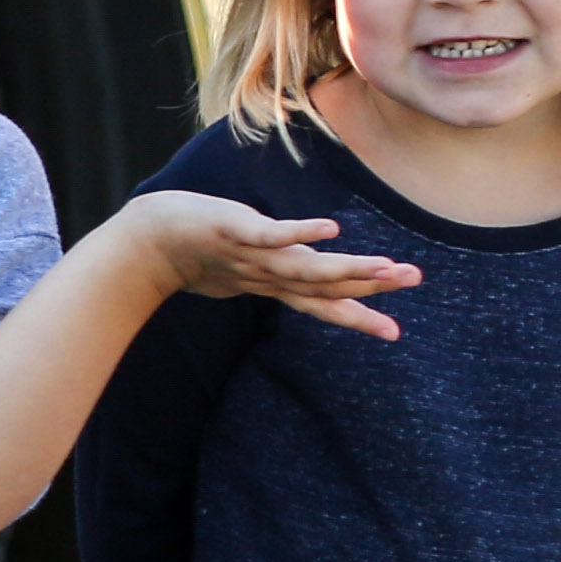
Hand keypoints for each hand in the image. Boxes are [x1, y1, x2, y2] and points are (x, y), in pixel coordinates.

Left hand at [132, 189, 417, 338]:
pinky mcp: (236, 229)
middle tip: (412, 279)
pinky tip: (330, 228)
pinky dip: (299, 234)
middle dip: (369, 286)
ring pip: (307, 267)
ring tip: (386, 265)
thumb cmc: (197, 251)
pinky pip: (271, 234)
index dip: (356, 317)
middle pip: (325, 285)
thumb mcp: (242, 267)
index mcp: (273, 284)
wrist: (148, 241)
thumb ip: (275, 272)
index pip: (321, 303)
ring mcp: (253, 255)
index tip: (394, 333)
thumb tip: (302, 274)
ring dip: (347, 267)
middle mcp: (268, 275)